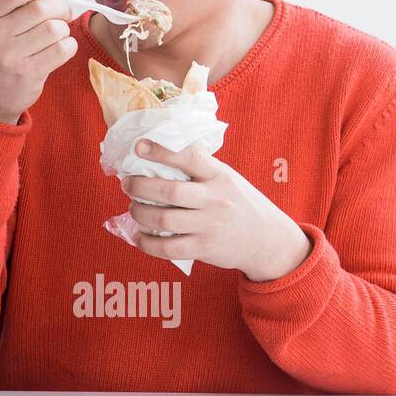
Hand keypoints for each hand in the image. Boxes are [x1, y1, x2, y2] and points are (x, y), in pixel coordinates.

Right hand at [0, 0, 77, 123]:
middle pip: (40, 8)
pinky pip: (62, 49)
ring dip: (64, 28)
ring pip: (54, 28)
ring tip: (58, 33)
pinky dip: (68, 45)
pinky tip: (61, 47)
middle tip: (63, 11)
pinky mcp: (29, 73)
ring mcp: (10, 57)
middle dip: (60, 6)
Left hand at [120, 140, 312, 282]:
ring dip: (139, 213)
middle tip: (127, 184)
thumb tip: (159, 154)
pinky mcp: (204, 248)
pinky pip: (167, 248)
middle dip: (139, 187)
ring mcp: (210, 225)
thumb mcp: (227, 179)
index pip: (189, 157)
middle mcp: (215, 199)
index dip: (161, 151)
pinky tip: (138, 236)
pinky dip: (146, 243)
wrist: (268, 240)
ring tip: (133, 208)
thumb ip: (200, 169)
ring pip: (163, 219)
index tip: (139, 146)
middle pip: (169, 191)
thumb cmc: (240, 204)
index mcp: (220, 176)